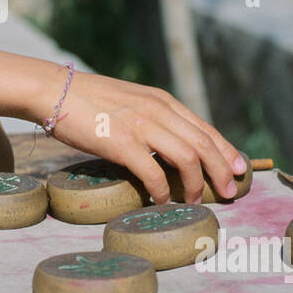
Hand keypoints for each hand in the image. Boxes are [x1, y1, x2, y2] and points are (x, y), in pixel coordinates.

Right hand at [42, 68, 246, 203]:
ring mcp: (141, 126)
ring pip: (187, 157)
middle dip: (221, 171)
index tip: (239, 169)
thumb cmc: (87, 100)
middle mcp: (158, 110)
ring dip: (195, 184)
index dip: (226, 151)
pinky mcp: (121, 143)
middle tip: (228, 193)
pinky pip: (153, 173)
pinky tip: (161, 202)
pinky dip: (162, 192)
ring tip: (194, 201)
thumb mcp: (130, 101)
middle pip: (204, 144)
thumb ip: (152, 117)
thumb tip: (169, 145)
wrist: (53, 91)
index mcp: (162, 101)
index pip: (205, 128)